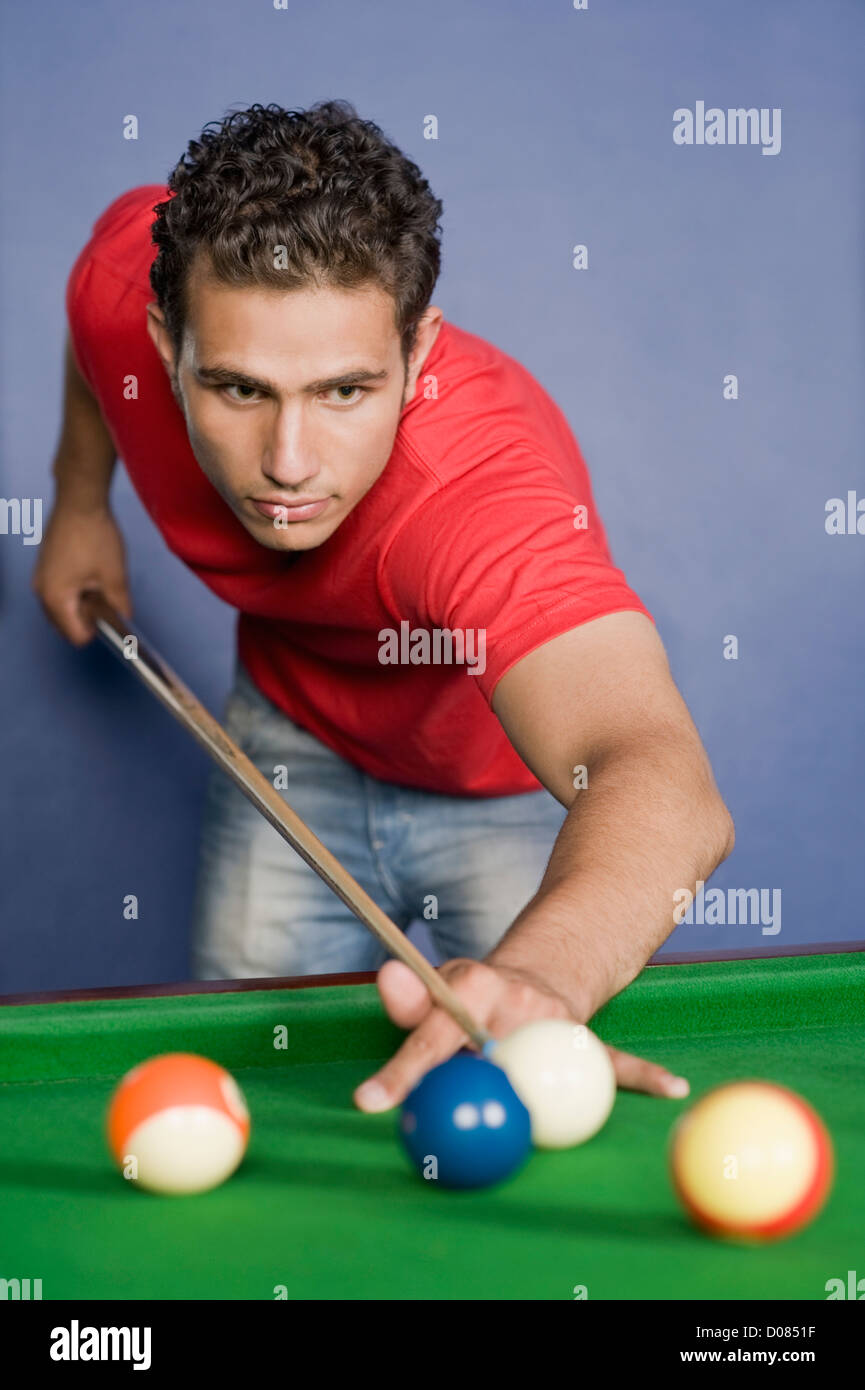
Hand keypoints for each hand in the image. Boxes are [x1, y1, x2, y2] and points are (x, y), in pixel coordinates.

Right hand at [32, 502, 130, 644]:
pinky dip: (75, 590)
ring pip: (63, 608)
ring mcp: (40, 578)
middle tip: (107, 595)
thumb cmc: (95, 537)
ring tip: (99, 580)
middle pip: (67, 625)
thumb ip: (119, 605)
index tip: (112, 614)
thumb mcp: (115, 576)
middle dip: (89, 618)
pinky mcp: (44, 566)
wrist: (79, 500)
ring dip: (83, 604)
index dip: (98, 630)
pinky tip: (89, 571)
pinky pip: (59, 591)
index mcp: (56, 599)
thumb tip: (124, 619)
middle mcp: (41, 592)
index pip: (76, 636)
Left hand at [353, 958, 689, 1111]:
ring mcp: (559, 1020)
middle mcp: (519, 999)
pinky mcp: (587, 1040)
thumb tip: (386, 975)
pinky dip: (643, 1075)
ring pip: (559, 1056)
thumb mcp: (438, 986)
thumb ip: (410, 996)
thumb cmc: (473, 994)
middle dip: (478, 1090)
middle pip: (497, 1054)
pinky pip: (615, 1062)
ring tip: (566, 1113)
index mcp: (475, 985)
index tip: (370, 1103)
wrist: (537, 972)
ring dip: (568, 1084)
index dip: (403, 1069)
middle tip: (455, 1138)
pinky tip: (671, 1087)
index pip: (433, 1034)